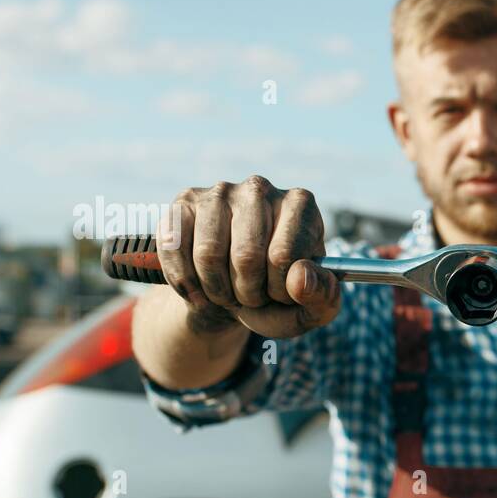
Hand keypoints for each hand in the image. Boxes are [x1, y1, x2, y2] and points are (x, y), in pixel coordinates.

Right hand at [156, 175, 340, 338]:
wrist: (232, 298)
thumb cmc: (278, 298)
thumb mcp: (310, 309)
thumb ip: (322, 298)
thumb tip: (300, 278)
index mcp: (301, 205)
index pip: (284, 256)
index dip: (280, 290)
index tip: (282, 294)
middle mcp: (260, 188)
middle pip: (246, 256)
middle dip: (248, 293)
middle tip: (253, 298)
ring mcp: (218, 192)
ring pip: (208, 254)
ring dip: (217, 291)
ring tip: (229, 293)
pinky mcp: (182, 205)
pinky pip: (174, 248)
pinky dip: (186, 283)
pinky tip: (200, 289)